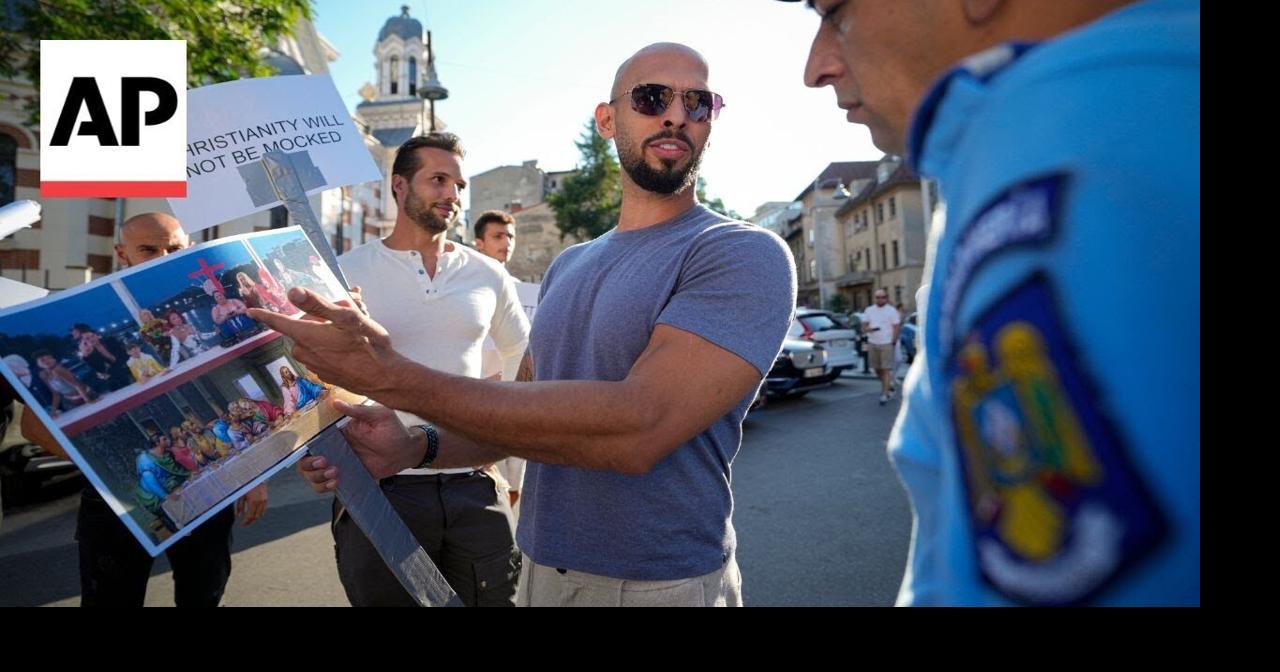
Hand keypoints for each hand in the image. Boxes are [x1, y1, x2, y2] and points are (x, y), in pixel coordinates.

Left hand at [234, 482, 268, 525]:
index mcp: (252, 502)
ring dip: (254, 517)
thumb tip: (239, 515)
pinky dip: (259, 513)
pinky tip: (255, 513)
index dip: (245, 522)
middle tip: (245, 522)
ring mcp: (264, 501)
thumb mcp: (241, 495)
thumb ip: (239, 506)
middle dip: (249, 521)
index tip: (242, 524)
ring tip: (249, 518)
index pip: (249, 516)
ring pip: (260, 514)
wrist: (256, 477)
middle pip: (255, 517)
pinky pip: (263, 509)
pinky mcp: (266, 499)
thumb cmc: (246, 485)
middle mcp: (259, 502)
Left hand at [248, 288, 410, 398]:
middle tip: (344, 312)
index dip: (264, 314)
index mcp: (307, 336)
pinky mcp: (325, 374)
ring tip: (352, 331)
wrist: (384, 379)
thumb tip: (292, 292)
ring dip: (327, 331)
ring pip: (314, 340)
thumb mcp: (347, 317)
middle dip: (319, 318)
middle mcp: (306, 352)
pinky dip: (332, 346)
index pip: (278, 322)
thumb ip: (318, 304)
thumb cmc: (369, 346)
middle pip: (302, 327)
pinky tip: (352, 346)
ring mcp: (315, 366)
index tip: (251, 311)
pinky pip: (322, 354)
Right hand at [296, 401, 419, 490]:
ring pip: (311, 474)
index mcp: (337, 430)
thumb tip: (336, 402)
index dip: (304, 445)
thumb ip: (358, 411)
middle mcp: (333, 446)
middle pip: (305, 458)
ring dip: (316, 477)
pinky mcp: (345, 475)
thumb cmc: (394, 430)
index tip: (312, 449)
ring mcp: (338, 462)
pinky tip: (336, 483)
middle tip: (326, 463)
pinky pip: (324, 484)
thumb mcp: (379, 416)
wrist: (406, 452)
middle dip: (309, 464)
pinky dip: (324, 487)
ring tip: (334, 474)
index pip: (310, 436)